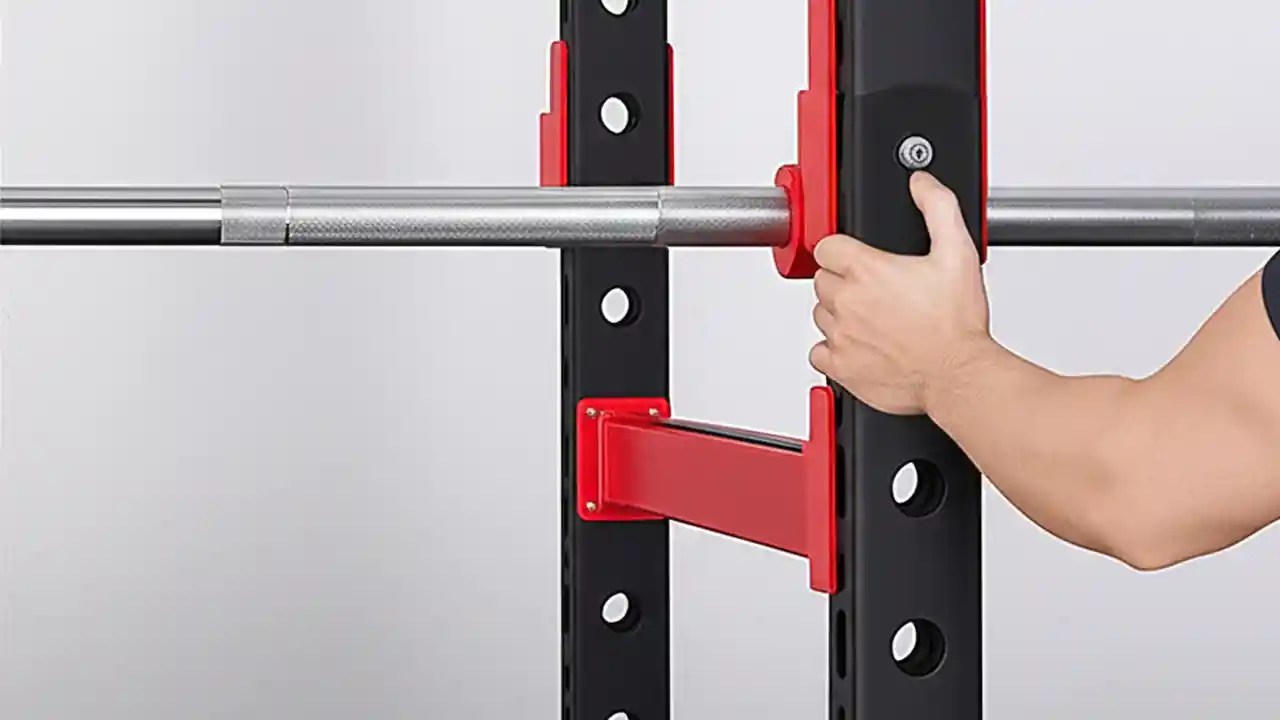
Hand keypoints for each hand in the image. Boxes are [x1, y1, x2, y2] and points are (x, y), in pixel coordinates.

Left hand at [808, 172, 991, 414]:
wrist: (958, 375)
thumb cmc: (957, 324)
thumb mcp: (958, 252)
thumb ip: (938, 207)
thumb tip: (922, 183)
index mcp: (867, 270)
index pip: (827, 246)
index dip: (844, 250)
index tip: (860, 260)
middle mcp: (847, 302)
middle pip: (824, 279)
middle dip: (844, 281)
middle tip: (876, 292)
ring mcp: (840, 336)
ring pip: (821, 314)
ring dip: (840, 314)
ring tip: (874, 319)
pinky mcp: (839, 366)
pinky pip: (819, 351)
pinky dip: (834, 349)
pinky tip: (861, 345)